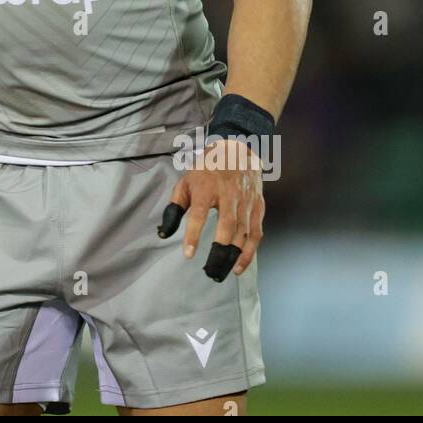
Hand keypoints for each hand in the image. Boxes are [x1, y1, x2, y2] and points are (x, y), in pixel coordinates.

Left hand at [157, 138, 264, 281]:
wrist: (237, 150)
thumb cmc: (207, 170)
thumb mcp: (186, 182)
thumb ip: (174, 207)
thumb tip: (164, 233)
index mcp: (206, 187)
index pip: (199, 213)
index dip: (193, 234)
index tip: (189, 254)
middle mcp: (229, 194)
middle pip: (226, 226)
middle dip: (219, 251)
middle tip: (210, 271)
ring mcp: (246, 201)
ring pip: (243, 232)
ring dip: (235, 256)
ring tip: (223, 272)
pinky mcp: (258, 206)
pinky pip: (256, 233)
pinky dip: (250, 251)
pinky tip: (240, 265)